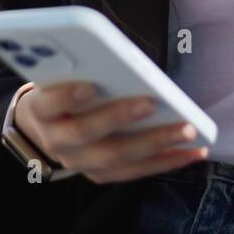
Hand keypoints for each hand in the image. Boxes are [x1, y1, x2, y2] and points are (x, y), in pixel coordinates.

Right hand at [14, 82, 208, 183]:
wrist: (44, 125)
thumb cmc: (62, 87)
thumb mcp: (62, 72)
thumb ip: (81, 66)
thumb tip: (123, 59)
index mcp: (40, 110)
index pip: (48, 104)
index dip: (66, 96)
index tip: (90, 85)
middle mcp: (55, 141)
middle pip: (86, 133)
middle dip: (121, 118)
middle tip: (152, 103)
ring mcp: (78, 162)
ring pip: (116, 158)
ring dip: (155, 144)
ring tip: (187, 131)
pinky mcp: (99, 175)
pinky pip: (134, 172)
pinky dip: (166, 161)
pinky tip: (193, 151)